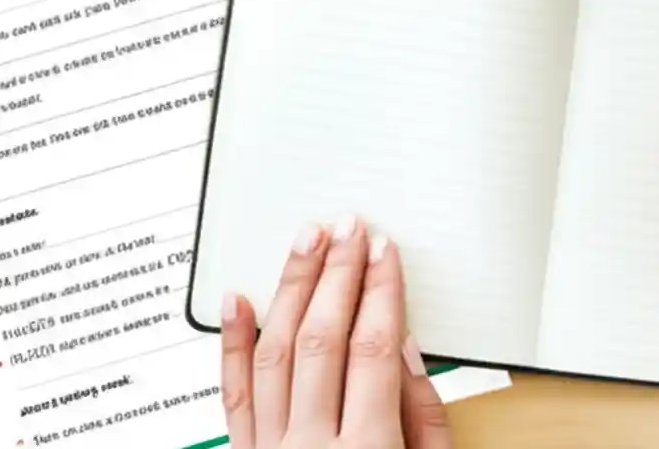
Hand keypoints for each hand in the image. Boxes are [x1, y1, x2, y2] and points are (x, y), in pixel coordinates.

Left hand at [220, 217, 451, 448]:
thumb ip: (425, 416)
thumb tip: (406, 347)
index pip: (374, 348)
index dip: (381, 291)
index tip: (385, 252)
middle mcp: (312, 448)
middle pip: (322, 339)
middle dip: (338, 274)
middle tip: (348, 231)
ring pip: (275, 353)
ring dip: (292, 289)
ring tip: (306, 244)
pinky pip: (234, 392)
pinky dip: (233, 342)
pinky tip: (238, 300)